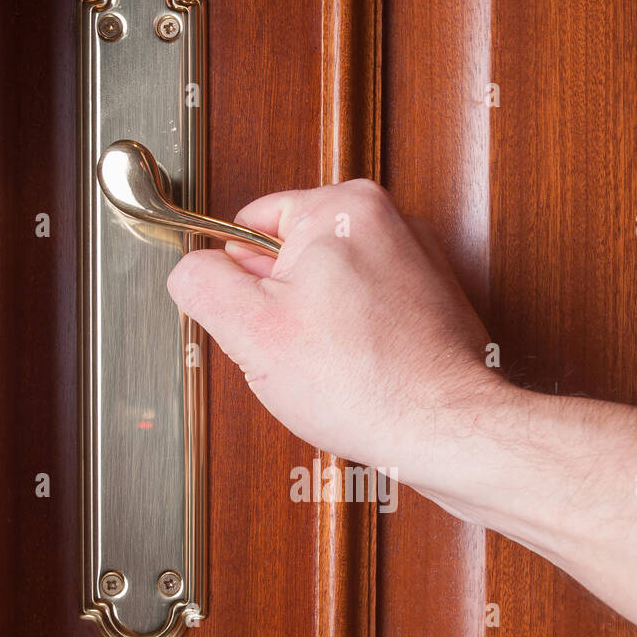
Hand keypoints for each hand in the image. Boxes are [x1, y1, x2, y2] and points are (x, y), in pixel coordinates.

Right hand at [166, 179, 502, 490]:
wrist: (444, 429)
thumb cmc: (365, 385)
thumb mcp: (250, 332)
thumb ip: (203, 285)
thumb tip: (192, 271)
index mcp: (341, 207)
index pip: (251, 224)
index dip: (240, 280)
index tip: (259, 321)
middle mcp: (387, 220)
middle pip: (291, 257)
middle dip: (281, 306)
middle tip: (298, 351)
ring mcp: (416, 258)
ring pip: (329, 289)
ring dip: (318, 328)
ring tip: (334, 366)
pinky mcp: (432, 298)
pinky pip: (367, 311)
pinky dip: (355, 341)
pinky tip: (359, 372)